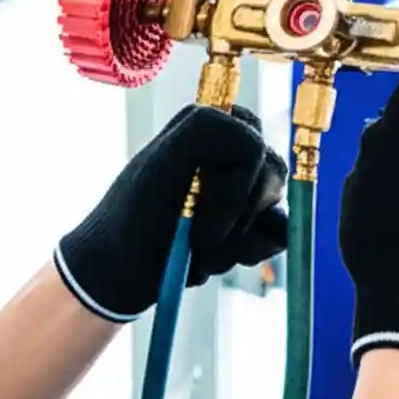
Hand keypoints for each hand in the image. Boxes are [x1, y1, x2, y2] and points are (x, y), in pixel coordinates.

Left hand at [56, 105, 288, 321]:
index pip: (253, 146)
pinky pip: (279, 231)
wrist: (119, 273)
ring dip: (235, 239)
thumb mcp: (161, 164)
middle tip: (196, 234)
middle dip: (237, 215)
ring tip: (196, 247)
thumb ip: (203, 132)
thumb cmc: (132, 220)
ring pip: (275, 206)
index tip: (196, 211)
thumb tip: (256, 147)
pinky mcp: (248, 217)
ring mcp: (240, 182)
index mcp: (205, 124)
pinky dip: (251, 250)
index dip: (233, 188)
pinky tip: (215, 258)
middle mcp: (226, 146)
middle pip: (273, 173)